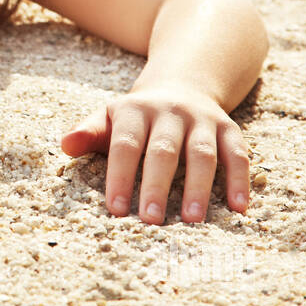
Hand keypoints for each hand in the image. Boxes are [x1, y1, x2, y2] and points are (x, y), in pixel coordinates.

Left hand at [59, 83, 250, 223]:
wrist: (181, 85)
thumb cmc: (135, 118)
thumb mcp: (109, 119)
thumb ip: (88, 133)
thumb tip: (65, 145)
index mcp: (135, 110)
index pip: (124, 145)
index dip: (120, 176)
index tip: (116, 210)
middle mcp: (170, 112)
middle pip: (163, 151)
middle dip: (157, 185)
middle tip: (151, 220)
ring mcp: (202, 120)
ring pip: (202, 154)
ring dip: (199, 187)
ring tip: (192, 220)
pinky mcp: (229, 130)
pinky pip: (238, 155)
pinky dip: (240, 182)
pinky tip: (239, 209)